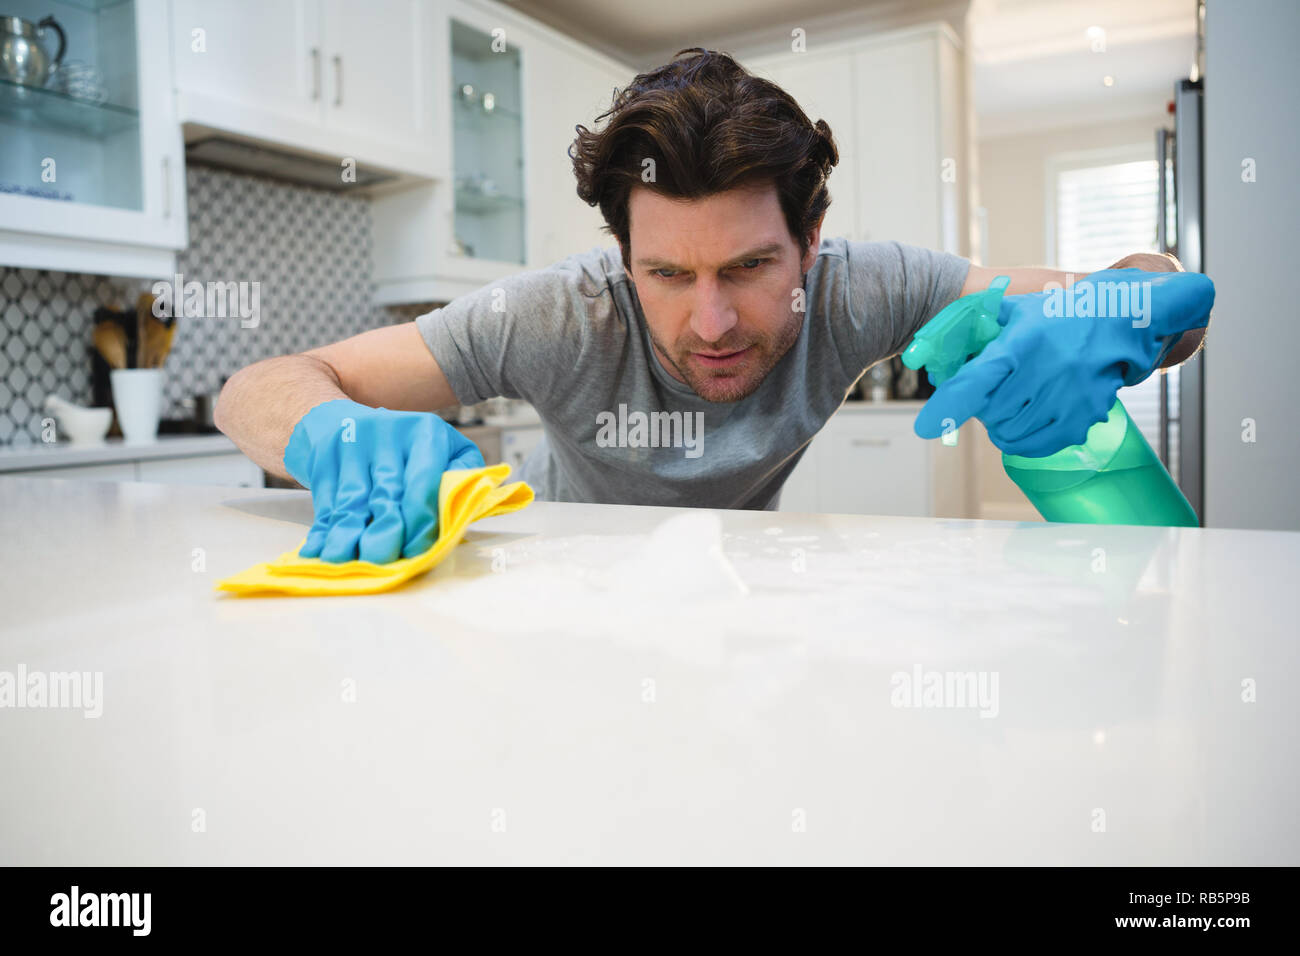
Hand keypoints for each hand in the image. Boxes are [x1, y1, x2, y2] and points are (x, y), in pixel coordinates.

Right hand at [283, 398, 484, 562]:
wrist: (341, 421)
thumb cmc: (405, 448)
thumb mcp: (444, 448)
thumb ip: (461, 476)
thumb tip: (466, 510)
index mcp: (426, 432)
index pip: (424, 480)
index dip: (421, 519)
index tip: (416, 549)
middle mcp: (387, 433)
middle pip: (388, 492)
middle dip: (385, 530)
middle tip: (381, 559)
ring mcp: (352, 444)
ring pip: (353, 500)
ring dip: (349, 535)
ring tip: (345, 561)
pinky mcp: (324, 458)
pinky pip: (327, 501)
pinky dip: (325, 530)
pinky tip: (322, 551)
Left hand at [914, 268, 1213, 456]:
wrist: (1122, 322)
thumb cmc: (1061, 315)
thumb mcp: (1018, 309)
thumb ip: (977, 325)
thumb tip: (931, 343)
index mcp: (1021, 342)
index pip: (976, 381)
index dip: (949, 408)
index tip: (926, 427)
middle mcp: (1043, 372)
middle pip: (990, 412)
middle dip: (982, 408)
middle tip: (992, 394)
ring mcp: (1065, 398)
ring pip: (1010, 433)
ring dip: (1001, 424)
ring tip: (1013, 404)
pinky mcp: (1082, 418)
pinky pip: (1038, 445)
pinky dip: (1023, 440)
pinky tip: (1027, 421)